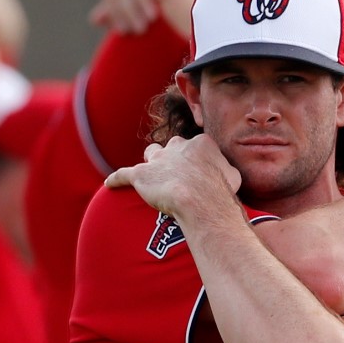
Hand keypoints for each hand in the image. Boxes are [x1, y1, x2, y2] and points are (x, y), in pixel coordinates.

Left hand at [104, 135, 242, 218]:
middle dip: (173, 157)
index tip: (197, 171)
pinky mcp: (140, 175)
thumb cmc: (220, 189)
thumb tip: (227, 174)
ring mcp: (157, 159)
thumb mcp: (232, 175)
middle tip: (177, 174)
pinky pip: (123, 174)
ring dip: (151, 163)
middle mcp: (177, 146)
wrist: (201, 200)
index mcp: (200, 143)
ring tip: (151, 175)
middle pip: (171, 147)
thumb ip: (225, 169)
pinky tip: (110, 184)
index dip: (195, 159)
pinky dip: (116, 179)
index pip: (194, 146)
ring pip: (150, 154)